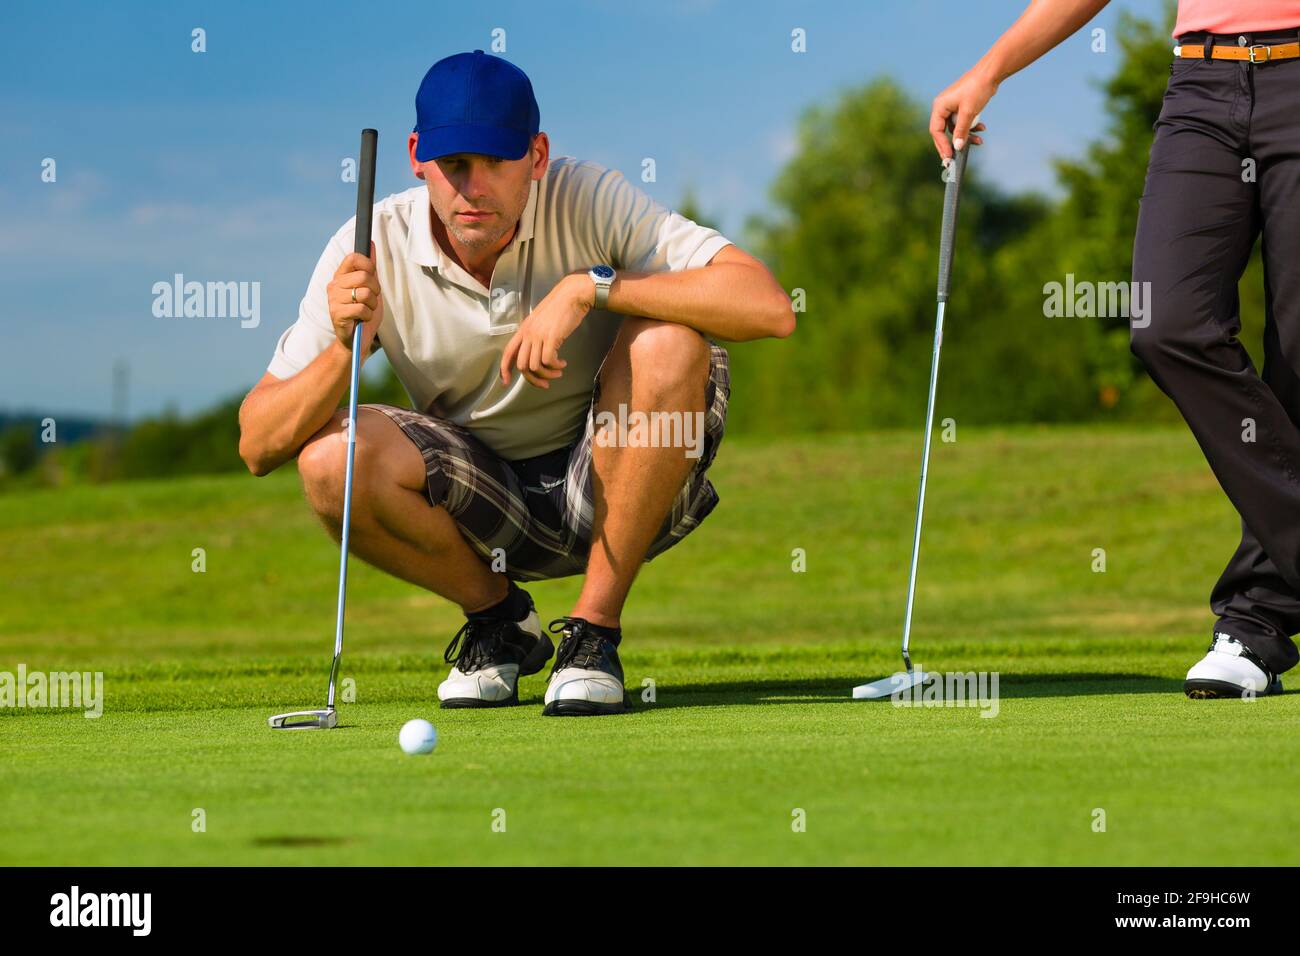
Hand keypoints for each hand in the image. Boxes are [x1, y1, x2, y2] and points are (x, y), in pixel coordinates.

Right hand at [326, 241, 383, 354]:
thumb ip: (370, 267)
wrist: (357, 340)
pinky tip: (362, 319)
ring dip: (372, 305)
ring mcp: (333, 300)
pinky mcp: (336, 314)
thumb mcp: (371, 288)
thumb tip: (371, 244)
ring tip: (366, 310)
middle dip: (375, 289)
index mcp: (341, 276)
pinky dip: (368, 315)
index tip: (372, 275)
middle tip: (371, 300)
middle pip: (363, 276)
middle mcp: (334, 285)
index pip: (353, 257)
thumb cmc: (364, 313)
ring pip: (365, 293)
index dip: (368, 264)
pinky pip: (362, 308)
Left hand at [499, 274, 589, 388]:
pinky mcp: (551, 337)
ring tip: (558, 371)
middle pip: (522, 365)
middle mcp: (528, 333)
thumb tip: (537, 354)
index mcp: (523, 330)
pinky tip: (562, 363)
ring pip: (535, 366)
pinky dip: (556, 366)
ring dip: (548, 374)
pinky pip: (548, 361)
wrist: (572, 296)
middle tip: (546, 383)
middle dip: (534, 379)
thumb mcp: (541, 322)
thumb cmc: (560, 308)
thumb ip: (535, 336)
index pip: (508, 352)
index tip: (506, 383)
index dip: (504, 370)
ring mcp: (538, 335)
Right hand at [929, 68, 993, 159]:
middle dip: (952, 144)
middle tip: (955, 158)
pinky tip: (982, 128)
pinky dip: (971, 127)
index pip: (936, 130)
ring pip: (956, 128)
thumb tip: (957, 147)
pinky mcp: (961, 107)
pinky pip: (962, 122)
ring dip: (966, 135)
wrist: (990, 73)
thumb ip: (961, 131)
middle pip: (943, 132)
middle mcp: (943, 107)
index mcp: (939, 106)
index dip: (942, 145)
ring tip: (979, 141)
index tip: (949, 156)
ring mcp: (952, 107)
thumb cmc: (977, 88)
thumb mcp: (969, 112)